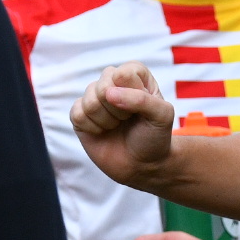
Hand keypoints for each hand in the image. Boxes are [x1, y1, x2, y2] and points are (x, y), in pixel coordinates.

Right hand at [71, 62, 176, 184]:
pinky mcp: (80, 113)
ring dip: (106, 121)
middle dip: (118, 111)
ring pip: (89, 101)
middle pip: (103, 86)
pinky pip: (77, 114)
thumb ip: (141, 99)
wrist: (142, 165)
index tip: (142, 109)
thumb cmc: (154, 136)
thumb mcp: (162, 116)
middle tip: (127, 120)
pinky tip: (102, 131)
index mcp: (134, 74)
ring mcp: (94, 97)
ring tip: (116, 126)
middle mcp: (112, 81)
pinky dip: (92, 128)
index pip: (123, 74)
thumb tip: (108, 93)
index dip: (132, 96)